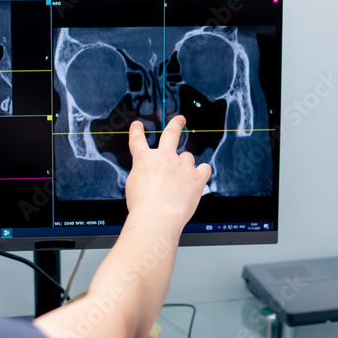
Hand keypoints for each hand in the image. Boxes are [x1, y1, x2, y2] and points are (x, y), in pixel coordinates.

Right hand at [124, 116, 210, 230]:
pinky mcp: (196, 176)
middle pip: (171, 133)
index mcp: (144, 160)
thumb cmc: (143, 207)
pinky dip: (201, 173)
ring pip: (188, 157)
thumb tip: (150, 174)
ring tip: (181, 182)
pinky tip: (197, 181)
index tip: (138, 125)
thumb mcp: (133, 186)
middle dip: (176, 124)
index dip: (136, 131)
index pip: (138, 140)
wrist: (156, 217)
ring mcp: (182, 165)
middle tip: (180, 119)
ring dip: (186, 165)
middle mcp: (164, 157)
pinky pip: (204, 168)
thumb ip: (143, 174)